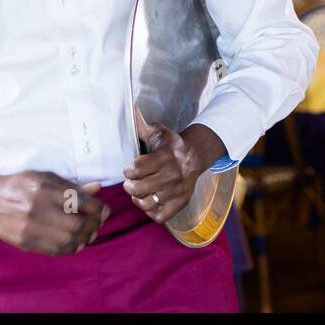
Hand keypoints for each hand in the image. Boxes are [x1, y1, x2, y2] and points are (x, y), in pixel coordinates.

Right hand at [0, 170, 109, 255]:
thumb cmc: (21, 185)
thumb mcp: (46, 178)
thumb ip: (72, 186)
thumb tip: (98, 188)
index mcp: (44, 189)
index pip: (80, 202)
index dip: (98, 209)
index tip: (105, 211)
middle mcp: (36, 209)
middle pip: (76, 224)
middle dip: (93, 226)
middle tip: (98, 224)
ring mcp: (29, 228)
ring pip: (66, 240)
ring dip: (84, 239)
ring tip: (89, 234)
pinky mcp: (24, 242)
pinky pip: (53, 250)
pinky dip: (69, 249)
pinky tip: (76, 243)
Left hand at [124, 108, 223, 223]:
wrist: (195, 157)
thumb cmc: (171, 146)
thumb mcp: (159, 133)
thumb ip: (142, 125)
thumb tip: (131, 108)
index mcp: (166, 157)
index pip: (136, 169)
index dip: (128, 170)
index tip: (130, 168)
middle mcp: (173, 175)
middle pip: (139, 188)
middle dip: (129, 185)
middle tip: (130, 182)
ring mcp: (178, 191)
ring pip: (147, 203)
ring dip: (138, 199)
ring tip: (138, 192)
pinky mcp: (181, 203)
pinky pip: (160, 216)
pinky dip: (151, 211)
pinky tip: (149, 201)